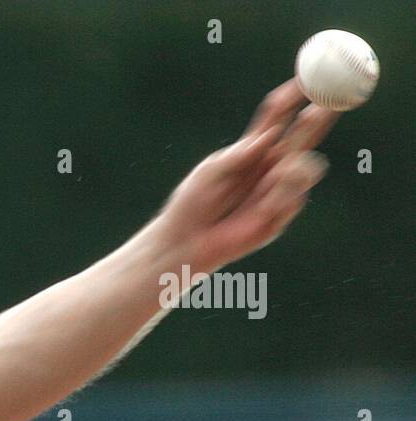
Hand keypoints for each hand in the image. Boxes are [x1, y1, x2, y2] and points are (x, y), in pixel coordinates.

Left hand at [156, 79, 337, 271]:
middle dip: (322, 113)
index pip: (278, 116)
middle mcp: (271, 165)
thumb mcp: (211, 171)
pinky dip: (277, 199)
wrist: (187, 243)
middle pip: (304, 132)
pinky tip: (259, 210)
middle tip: (333, 99)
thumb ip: (239, 154)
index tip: (308, 77)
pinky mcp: (281, 214)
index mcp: (253, 148)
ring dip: (291, 170)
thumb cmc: (192, 204)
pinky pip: (293, 196)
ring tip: (271, 179)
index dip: (293, 96)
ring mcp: (279, 189)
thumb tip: (269, 135)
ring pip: (307, 165)